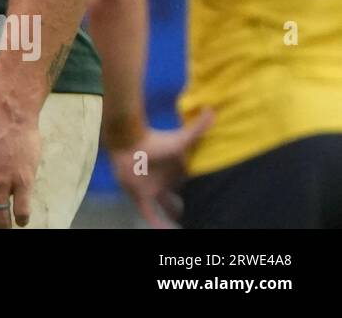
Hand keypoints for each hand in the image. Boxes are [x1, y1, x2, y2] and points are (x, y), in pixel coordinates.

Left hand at [108, 109, 214, 228]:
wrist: (128, 142)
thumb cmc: (156, 141)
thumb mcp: (181, 139)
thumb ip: (198, 128)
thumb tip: (214, 109)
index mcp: (179, 173)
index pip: (194, 188)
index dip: (203, 196)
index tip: (216, 204)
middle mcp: (168, 184)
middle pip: (181, 200)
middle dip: (191, 209)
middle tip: (204, 218)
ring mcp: (154, 191)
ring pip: (167, 209)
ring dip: (175, 217)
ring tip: (189, 227)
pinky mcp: (141, 197)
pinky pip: (150, 215)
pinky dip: (157, 226)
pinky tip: (165, 234)